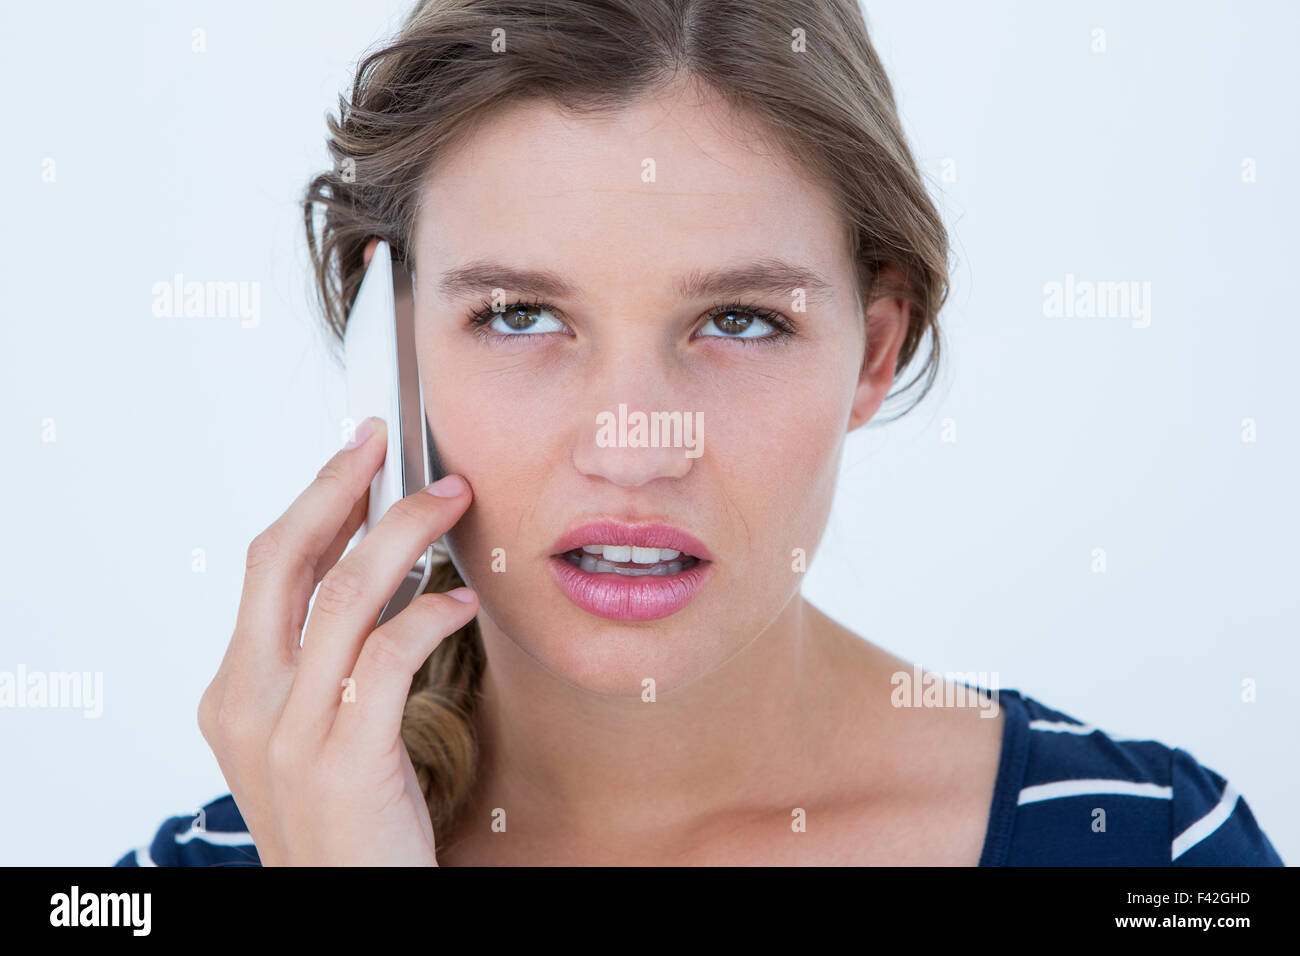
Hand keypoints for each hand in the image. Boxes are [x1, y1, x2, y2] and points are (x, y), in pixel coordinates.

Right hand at [198, 417, 476, 864]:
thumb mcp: (316, 734)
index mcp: (235, 693)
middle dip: (337, 489)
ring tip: (450, 503)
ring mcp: (288, 736)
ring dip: (401, 535)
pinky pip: (387, 658)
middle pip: (283, 562)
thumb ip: (328, 662)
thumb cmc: (349, 824)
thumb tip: (377, 570)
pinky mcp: (342, 762)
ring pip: (340, 598)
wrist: (350, 914)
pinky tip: (463, 602)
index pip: (266, 570)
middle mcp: (247, 706)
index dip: (312, 502)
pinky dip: (429, 616)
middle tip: (382, 443)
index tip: (356, 458)